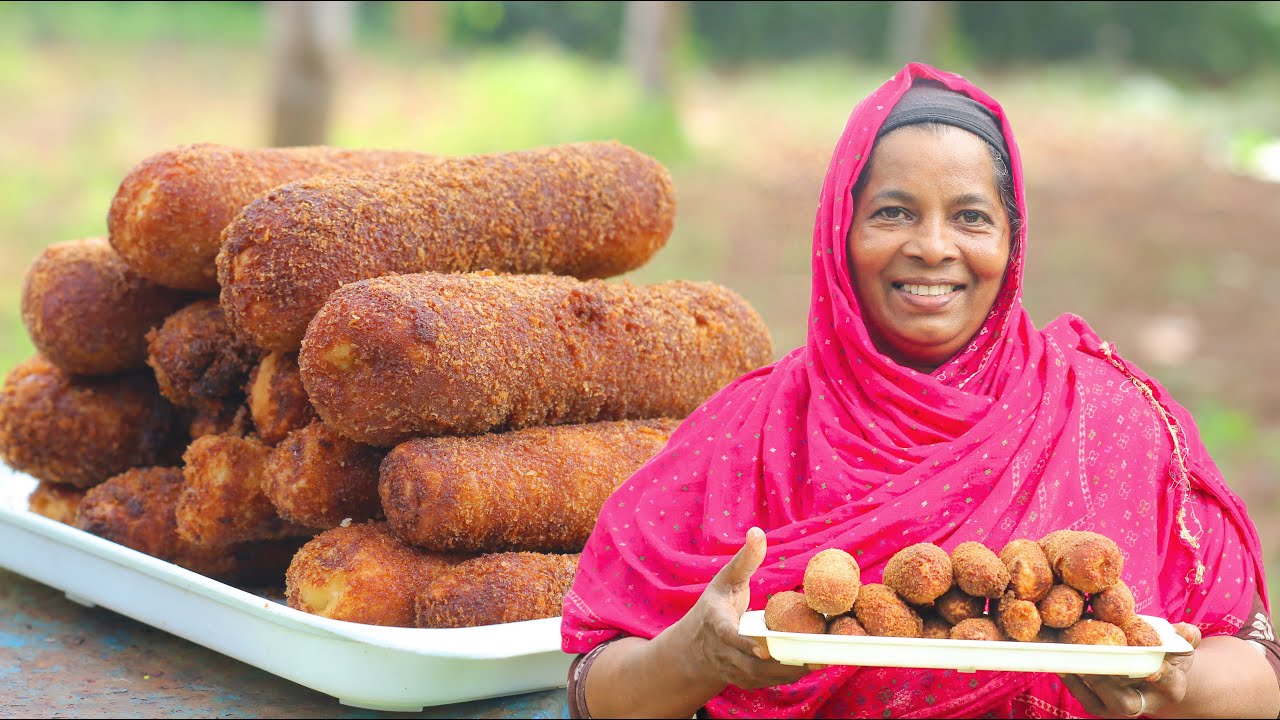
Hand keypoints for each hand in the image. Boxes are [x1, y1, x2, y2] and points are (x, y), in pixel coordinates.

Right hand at [670, 526, 812, 690]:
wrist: (695, 646)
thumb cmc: (715, 606)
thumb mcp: (725, 579)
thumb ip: (744, 559)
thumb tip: (758, 531)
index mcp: (715, 622)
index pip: (727, 635)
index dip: (743, 644)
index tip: (762, 649)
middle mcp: (721, 650)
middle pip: (750, 663)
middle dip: (780, 663)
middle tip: (810, 656)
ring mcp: (730, 668)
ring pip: (760, 676)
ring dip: (788, 672)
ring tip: (818, 662)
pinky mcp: (742, 679)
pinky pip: (765, 682)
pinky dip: (786, 677)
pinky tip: (808, 666)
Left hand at [1059, 622, 1200, 717]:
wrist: (1156, 672)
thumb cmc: (1167, 655)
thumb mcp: (1180, 644)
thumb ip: (1185, 636)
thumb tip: (1184, 629)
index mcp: (1171, 687)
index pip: (1168, 684)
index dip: (1161, 676)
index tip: (1153, 668)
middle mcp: (1146, 703)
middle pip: (1126, 703)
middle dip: (1106, 684)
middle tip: (1092, 662)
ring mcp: (1121, 707)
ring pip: (1100, 704)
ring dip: (1081, 682)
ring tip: (1065, 661)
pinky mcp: (1102, 706)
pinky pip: (1085, 700)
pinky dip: (1071, 683)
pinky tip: (1060, 664)